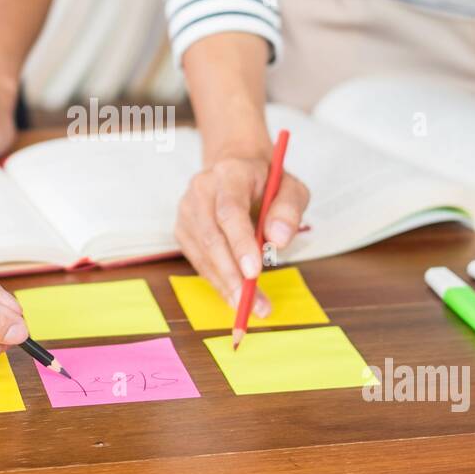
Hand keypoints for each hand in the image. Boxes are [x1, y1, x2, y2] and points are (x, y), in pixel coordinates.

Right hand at [174, 149, 309, 312]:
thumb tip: (278, 241)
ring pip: (202, 253)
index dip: (240, 244)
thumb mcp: (291, 187)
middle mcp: (202, 188)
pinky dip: (217, 281)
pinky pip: (198, 260)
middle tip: (252, 303)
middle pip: (212, 237)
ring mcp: (187, 209)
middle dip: (232, 274)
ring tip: (250, 307)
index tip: (254, 274)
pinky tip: (234, 294)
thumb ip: (289, 210)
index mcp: (230, 173)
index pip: (230, 210)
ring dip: (225, 284)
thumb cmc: (266, 181)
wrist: (236, 166)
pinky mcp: (183, 228)